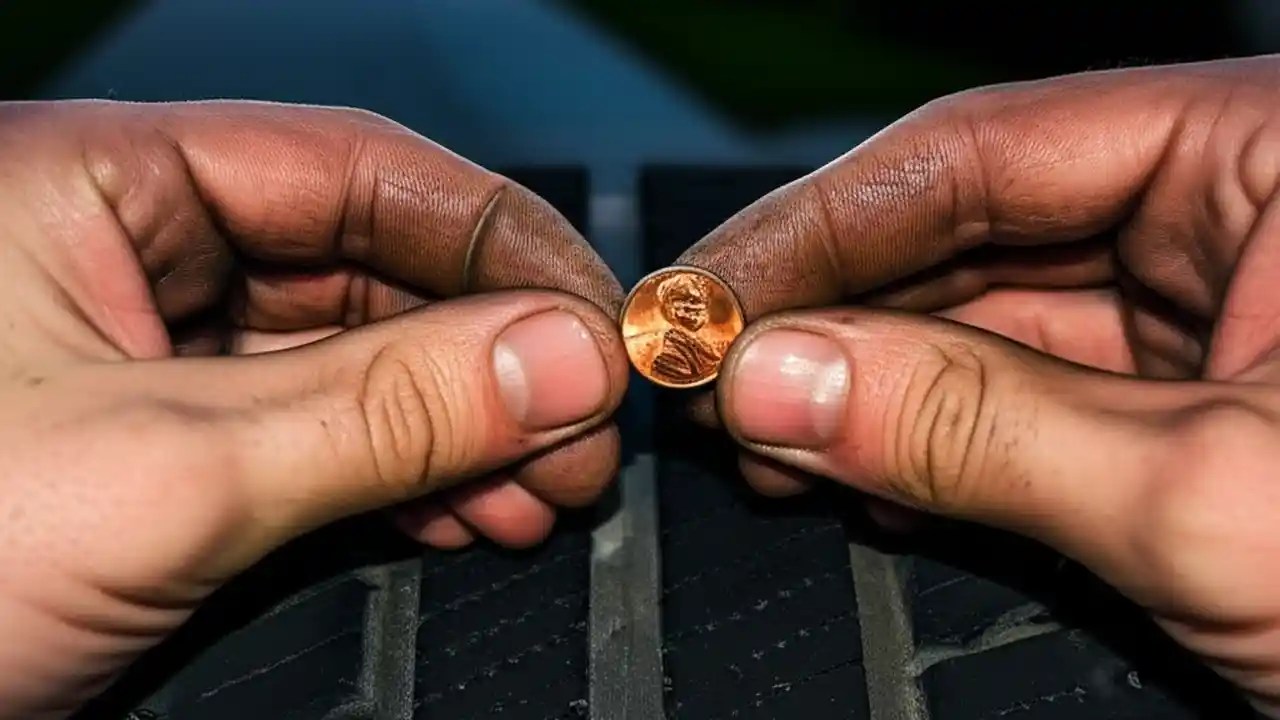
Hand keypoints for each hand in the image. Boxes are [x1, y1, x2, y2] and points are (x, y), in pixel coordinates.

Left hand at [0, 101, 627, 717]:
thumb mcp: (166, 477)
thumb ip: (383, 409)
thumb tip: (565, 357)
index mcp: (89, 186)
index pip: (353, 170)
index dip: (498, 239)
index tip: (599, 319)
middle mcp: (120, 255)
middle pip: (366, 269)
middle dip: (491, 355)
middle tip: (584, 430)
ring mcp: (142, 359)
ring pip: (351, 362)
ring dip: (461, 426)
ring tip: (543, 492)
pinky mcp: (157, 452)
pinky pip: (314, 438)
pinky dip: (402, 477)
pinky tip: (468, 513)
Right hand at [681, 56, 1279, 714]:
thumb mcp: (1207, 503)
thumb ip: (972, 427)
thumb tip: (774, 377)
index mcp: (1279, 155)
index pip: (983, 152)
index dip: (818, 224)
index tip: (703, 297)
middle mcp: (1239, 213)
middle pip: (971, 231)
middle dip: (830, 310)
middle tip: (706, 371)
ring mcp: (1211, 315)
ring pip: (987, 320)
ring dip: (865, 382)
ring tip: (758, 433)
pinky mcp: (1187, 410)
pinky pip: (1024, 398)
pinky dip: (930, 440)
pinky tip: (852, 471)